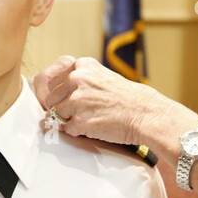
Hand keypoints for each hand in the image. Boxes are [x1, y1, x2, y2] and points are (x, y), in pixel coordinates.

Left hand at [31, 55, 156, 146]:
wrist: (146, 113)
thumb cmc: (126, 97)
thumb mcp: (101, 76)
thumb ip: (79, 79)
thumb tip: (53, 91)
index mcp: (82, 66)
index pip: (51, 80)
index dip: (59, 93)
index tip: (68, 98)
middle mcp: (77, 79)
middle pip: (51, 99)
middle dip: (63, 108)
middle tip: (83, 111)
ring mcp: (77, 100)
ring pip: (57, 114)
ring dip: (69, 120)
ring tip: (91, 118)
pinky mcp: (80, 120)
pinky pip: (66, 129)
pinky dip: (77, 131)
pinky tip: (94, 126)